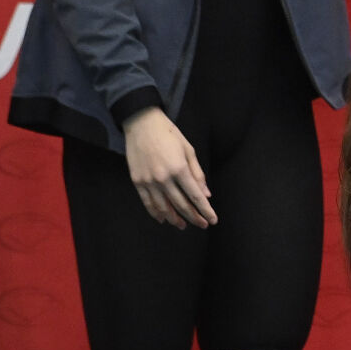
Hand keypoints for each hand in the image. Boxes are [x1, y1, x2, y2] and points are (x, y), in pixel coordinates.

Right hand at [122, 108, 216, 228]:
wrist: (141, 123)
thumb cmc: (169, 134)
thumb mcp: (189, 150)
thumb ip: (198, 174)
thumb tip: (206, 194)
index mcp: (180, 169)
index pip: (196, 197)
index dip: (205, 210)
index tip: (212, 220)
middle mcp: (164, 178)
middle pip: (181, 205)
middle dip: (194, 217)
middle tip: (202, 225)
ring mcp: (149, 181)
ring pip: (163, 207)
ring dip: (174, 218)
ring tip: (183, 226)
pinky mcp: (137, 181)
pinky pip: (147, 202)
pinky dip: (155, 212)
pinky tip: (163, 219)